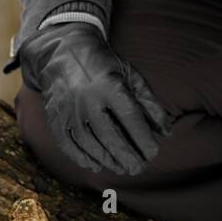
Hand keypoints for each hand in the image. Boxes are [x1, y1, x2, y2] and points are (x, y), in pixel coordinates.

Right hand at [19, 21, 172, 175]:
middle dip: (126, 156)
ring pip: (89, 143)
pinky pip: (68, 144)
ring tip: (121, 169)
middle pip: (110, 135)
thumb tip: (166, 133)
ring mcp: (68, 109)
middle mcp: (87, 98)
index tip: (153, 153)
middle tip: (138, 169)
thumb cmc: (104, 65)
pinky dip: (82, 158)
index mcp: (109, 84)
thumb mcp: (130, 76)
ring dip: (107, 160)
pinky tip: (96, 165)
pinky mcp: (54, 117)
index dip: (143, 138)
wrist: (63, 51)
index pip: (130, 117)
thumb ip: (149, 103)